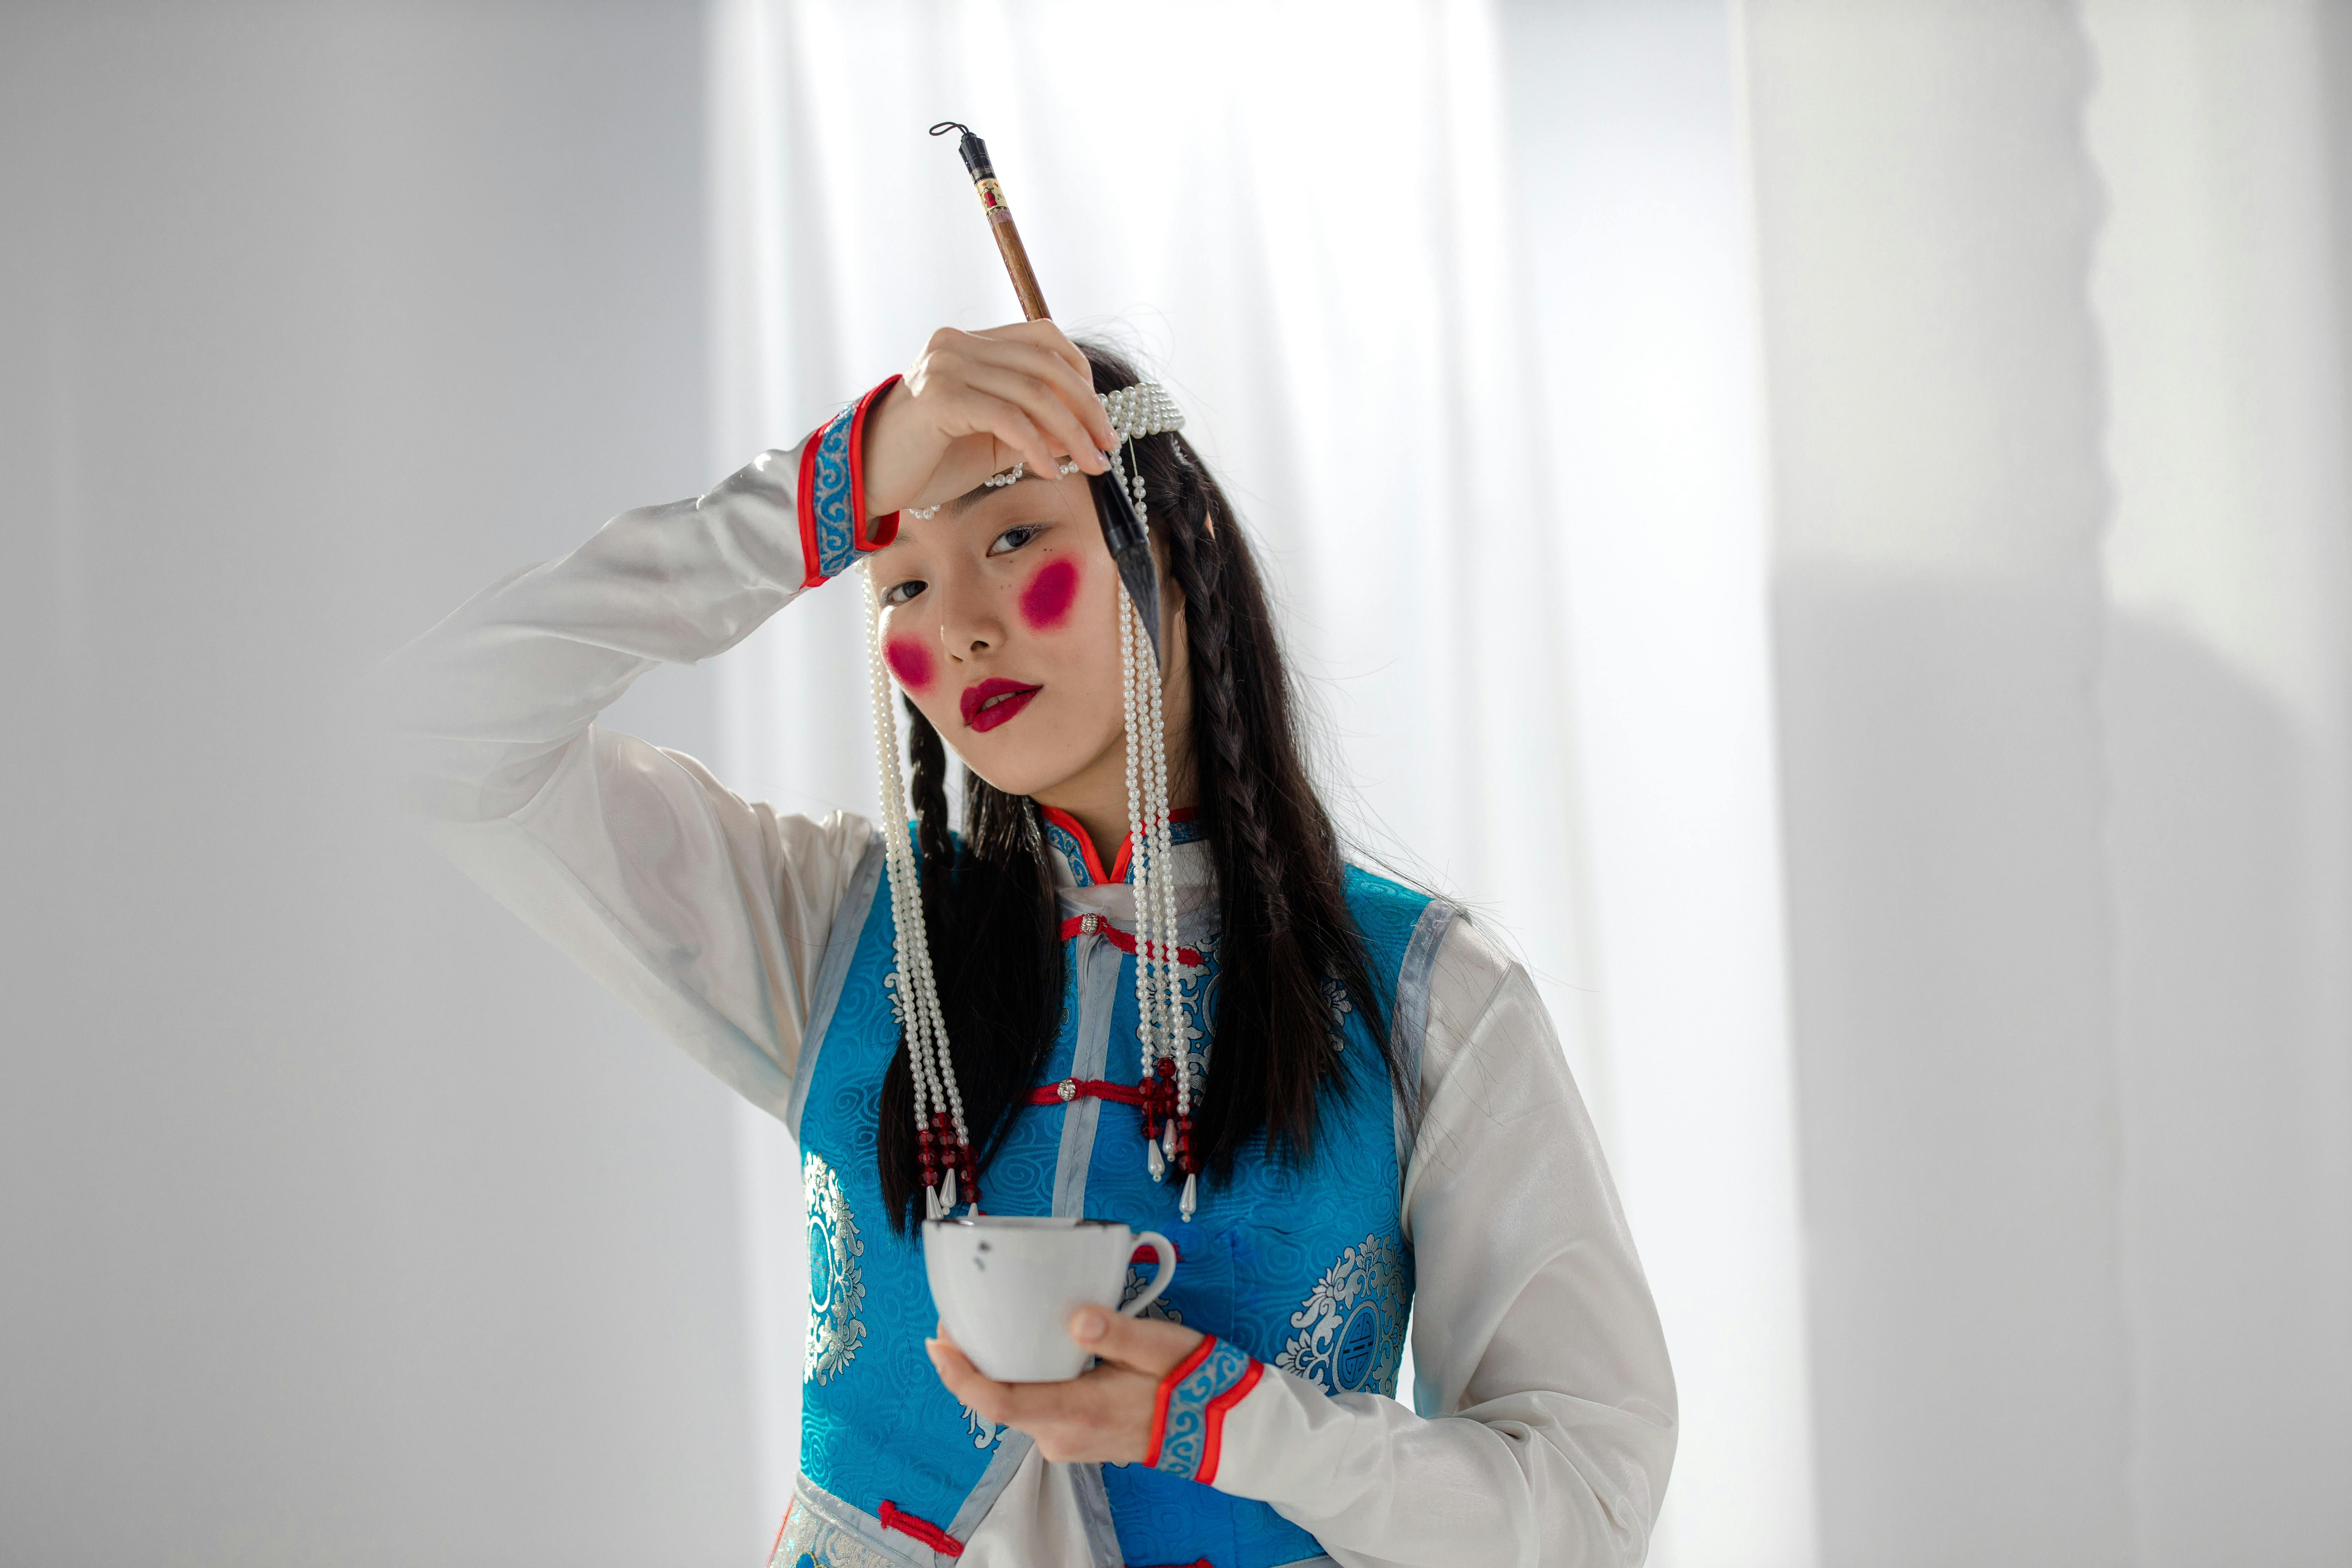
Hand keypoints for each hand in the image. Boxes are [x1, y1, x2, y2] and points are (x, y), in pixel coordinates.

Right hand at [860, 321, 1118, 516]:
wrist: (867, 478)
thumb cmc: (927, 461)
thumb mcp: (992, 441)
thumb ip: (1035, 430)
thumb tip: (1086, 436)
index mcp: (970, 343)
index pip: (1042, 338)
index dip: (1080, 374)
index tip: (1101, 419)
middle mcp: (957, 344)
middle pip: (1046, 364)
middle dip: (1087, 409)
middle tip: (1107, 448)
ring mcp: (945, 366)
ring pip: (1033, 392)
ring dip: (1071, 433)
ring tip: (1091, 466)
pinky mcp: (939, 397)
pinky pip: (1006, 418)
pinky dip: (1037, 446)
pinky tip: (1049, 471)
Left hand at [925, 1307, 1204, 1464]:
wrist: (1220, 1428)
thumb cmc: (1191, 1383)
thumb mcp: (1160, 1347)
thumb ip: (1116, 1332)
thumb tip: (1076, 1317)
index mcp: (1078, 1412)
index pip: (1000, 1403)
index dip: (961, 1376)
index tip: (938, 1343)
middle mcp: (1064, 1436)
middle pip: (999, 1401)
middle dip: (972, 1362)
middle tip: (957, 1317)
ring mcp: (1068, 1442)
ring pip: (1016, 1404)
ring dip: (997, 1370)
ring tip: (985, 1326)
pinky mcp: (1075, 1437)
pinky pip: (1035, 1408)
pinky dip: (1021, 1380)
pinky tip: (1023, 1350)